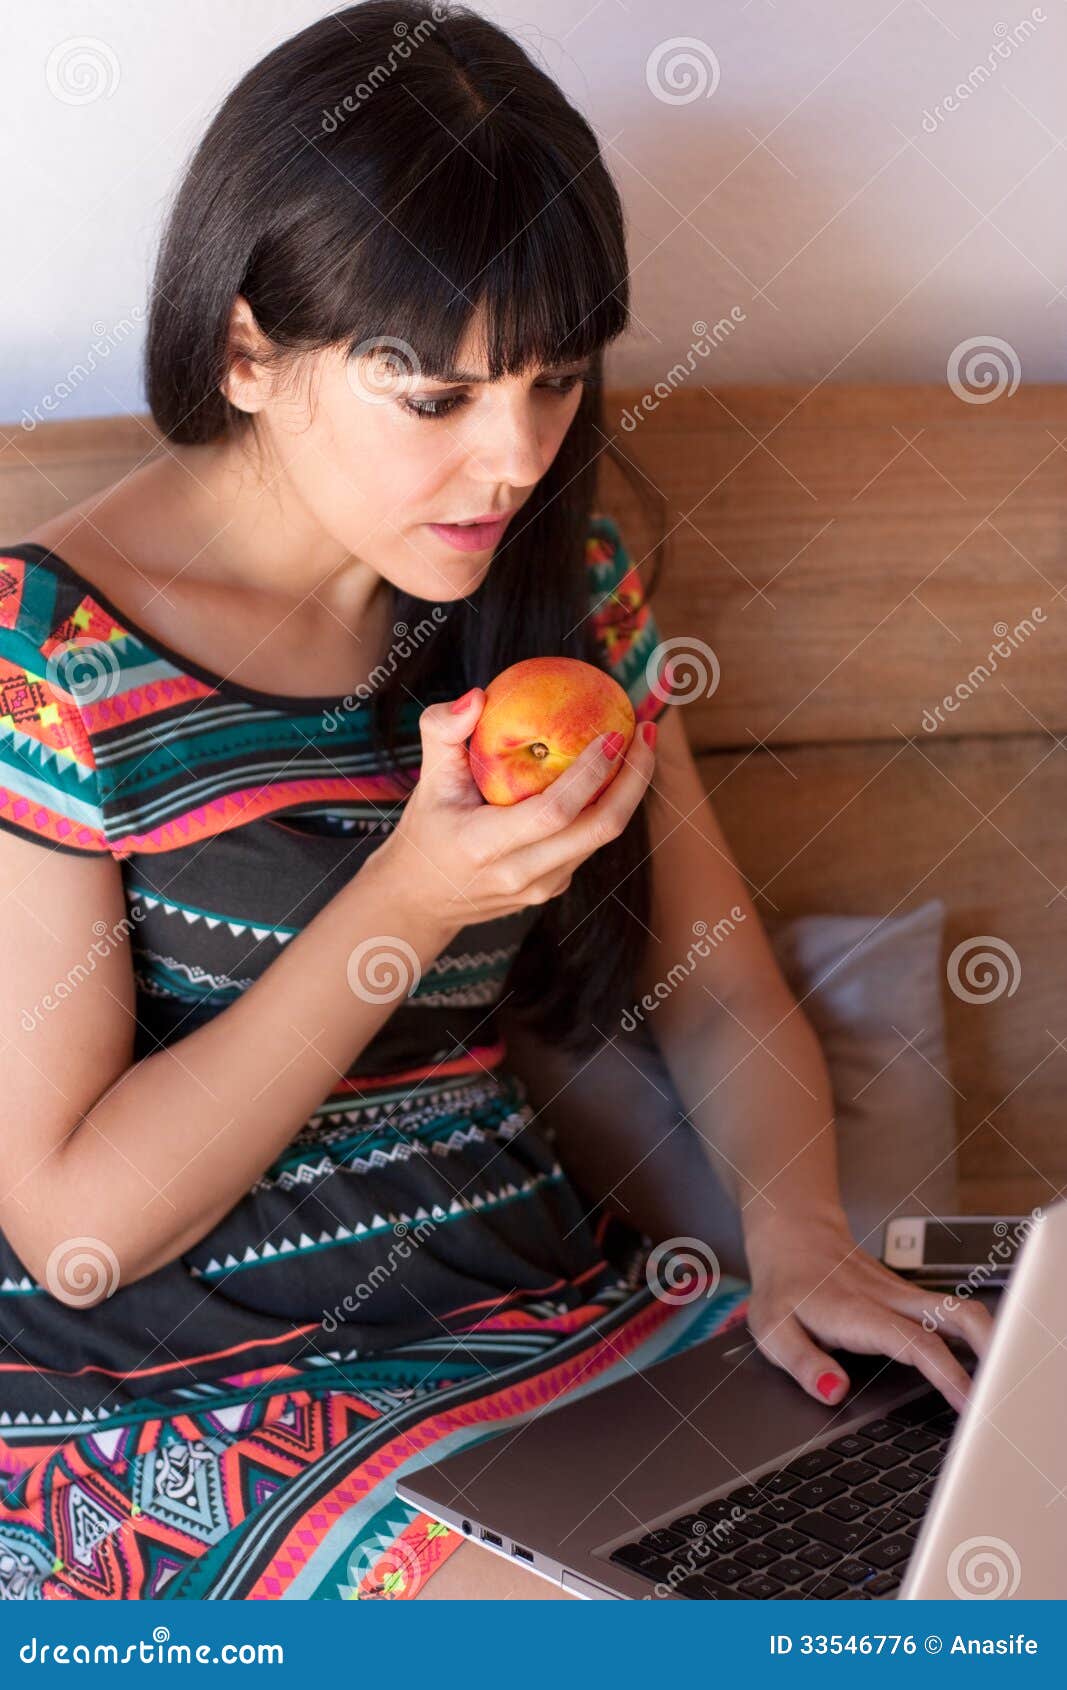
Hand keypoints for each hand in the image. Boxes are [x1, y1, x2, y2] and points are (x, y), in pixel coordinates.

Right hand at [376, 687, 655, 929]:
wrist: (422, 899)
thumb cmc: (427, 829)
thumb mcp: (428, 779)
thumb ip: (442, 731)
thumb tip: (479, 695)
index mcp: (484, 846)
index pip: (554, 812)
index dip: (591, 774)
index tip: (615, 732)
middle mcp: (520, 874)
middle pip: (599, 830)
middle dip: (635, 779)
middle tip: (646, 729)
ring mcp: (542, 888)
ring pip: (603, 838)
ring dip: (630, 790)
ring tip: (641, 742)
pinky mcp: (555, 889)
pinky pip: (591, 843)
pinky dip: (610, 805)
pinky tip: (616, 771)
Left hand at [741, 1206, 994, 1413]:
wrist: (792, 1235)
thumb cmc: (784, 1285)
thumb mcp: (772, 1330)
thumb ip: (803, 1364)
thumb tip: (834, 1392)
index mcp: (859, 1312)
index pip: (915, 1343)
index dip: (946, 1374)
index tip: (967, 1403)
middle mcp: (889, 1300)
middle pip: (957, 1316)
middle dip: (989, 1350)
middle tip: (999, 1393)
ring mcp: (902, 1295)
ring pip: (960, 1311)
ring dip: (987, 1342)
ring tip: (996, 1384)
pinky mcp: (906, 1296)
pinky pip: (948, 1314)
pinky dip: (971, 1338)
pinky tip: (976, 1365)